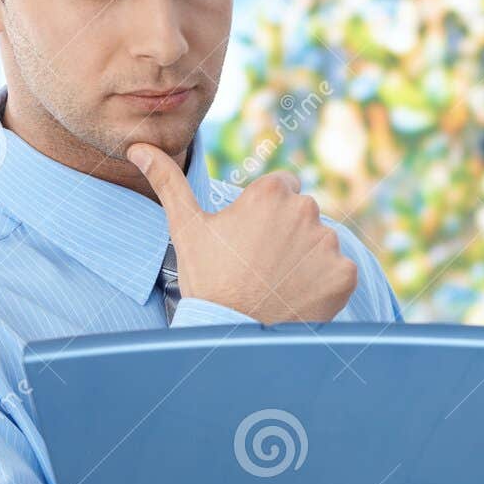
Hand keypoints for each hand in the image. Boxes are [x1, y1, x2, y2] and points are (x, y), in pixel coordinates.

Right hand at [129, 144, 357, 322]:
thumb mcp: (186, 227)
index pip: (283, 188)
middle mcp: (306, 210)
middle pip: (303, 215)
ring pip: (321, 243)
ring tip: (277, 283)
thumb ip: (169, 182)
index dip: (266, 213)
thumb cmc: (207, 279)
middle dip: (288, 234)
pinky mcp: (344, 274)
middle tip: (261, 265)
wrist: (232, 335)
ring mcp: (328, 244)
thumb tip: (138, 148)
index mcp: (271, 192)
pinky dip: (324, 284)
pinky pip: (339, 272)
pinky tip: (297, 297)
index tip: (251, 239)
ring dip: (306, 259)